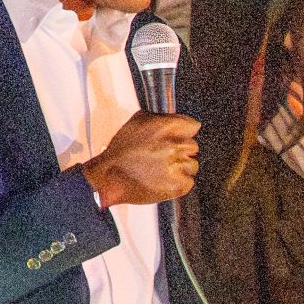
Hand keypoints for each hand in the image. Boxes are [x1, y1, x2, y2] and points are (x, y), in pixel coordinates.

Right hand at [85, 111, 200, 206]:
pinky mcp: (179, 185)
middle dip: (181, 151)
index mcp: (168, 126)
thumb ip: (161, 118)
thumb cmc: (122, 149)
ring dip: (180, 167)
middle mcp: (176, 145)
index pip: (194, 126)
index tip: (175, 139)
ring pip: (192, 165)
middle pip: (193, 146)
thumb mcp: (138, 121)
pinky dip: (178, 183)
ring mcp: (178, 166)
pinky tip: (162, 180)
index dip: (184, 133)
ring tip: (160, 170)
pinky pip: (188, 181)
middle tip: (162, 157)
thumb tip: (176, 119)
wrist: (109, 176)